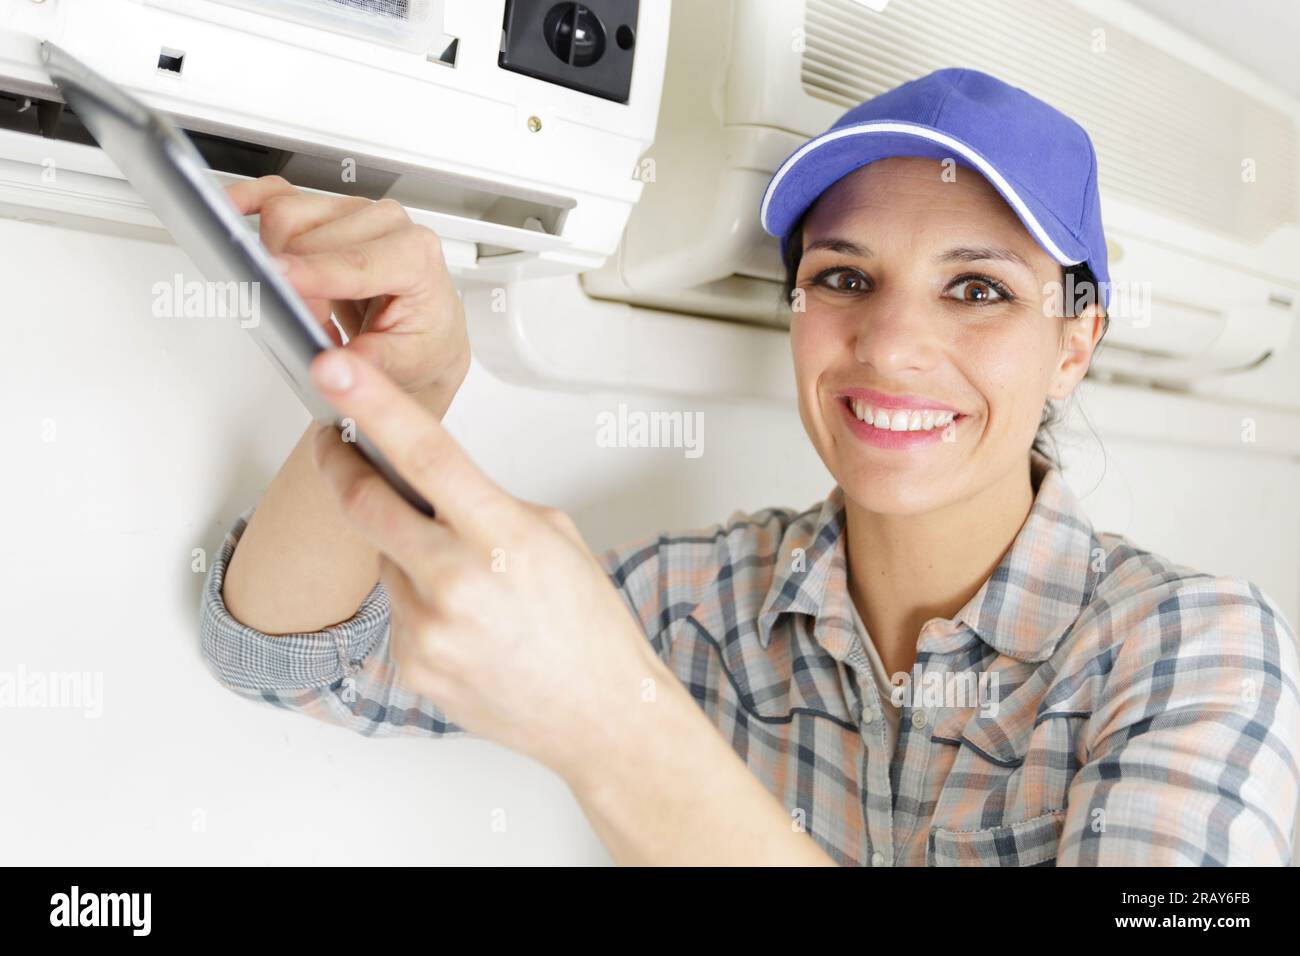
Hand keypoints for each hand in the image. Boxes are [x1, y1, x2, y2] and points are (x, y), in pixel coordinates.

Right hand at [224, 175, 469, 409]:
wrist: (424, 335)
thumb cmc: (421, 344)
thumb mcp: (406, 367)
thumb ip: (371, 366)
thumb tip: (332, 366)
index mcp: (416, 254)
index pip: (355, 260)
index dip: (313, 272)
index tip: (278, 282)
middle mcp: (386, 223)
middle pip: (308, 233)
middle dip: (296, 285)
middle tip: (314, 322)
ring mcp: (353, 212)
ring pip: (284, 215)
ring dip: (279, 264)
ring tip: (310, 301)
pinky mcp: (325, 212)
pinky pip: (275, 194)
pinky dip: (248, 202)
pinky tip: (230, 213)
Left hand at [306, 347, 671, 780]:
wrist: (600, 715)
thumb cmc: (588, 629)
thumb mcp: (555, 537)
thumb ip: (490, 503)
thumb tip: (432, 484)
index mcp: (503, 537)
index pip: (426, 456)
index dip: (375, 407)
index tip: (338, 375)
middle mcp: (458, 582)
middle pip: (367, 505)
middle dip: (343, 468)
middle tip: (338, 446)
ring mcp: (428, 628)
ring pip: (385, 559)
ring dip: (407, 551)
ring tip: (466, 582)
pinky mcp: (411, 664)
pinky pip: (395, 609)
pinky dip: (418, 603)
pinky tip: (465, 623)